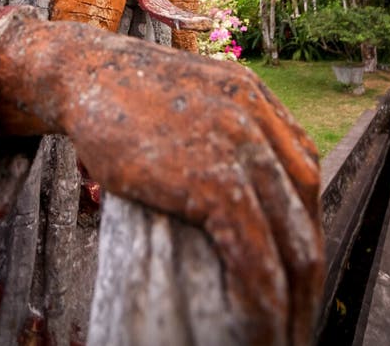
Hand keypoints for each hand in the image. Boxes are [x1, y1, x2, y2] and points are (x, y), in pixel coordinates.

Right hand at [0, 16, 323, 345]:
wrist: (83, 70)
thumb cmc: (124, 92)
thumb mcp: (188, 97)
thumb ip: (220, 127)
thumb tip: (231, 190)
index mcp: (257, 99)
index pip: (303, 174)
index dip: (303, 225)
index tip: (292, 267)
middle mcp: (260, 119)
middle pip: (305, 211)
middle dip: (306, 273)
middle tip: (293, 314)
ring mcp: (241, 147)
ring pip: (290, 241)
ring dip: (291, 300)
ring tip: (276, 334)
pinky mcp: (214, 178)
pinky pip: (254, 252)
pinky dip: (260, 296)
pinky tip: (254, 323)